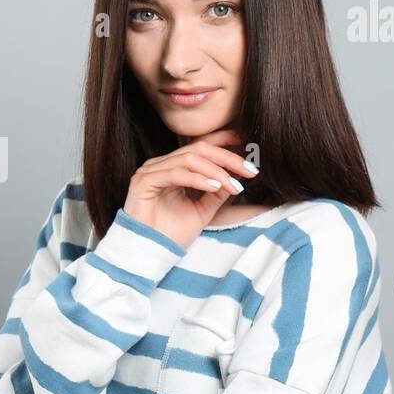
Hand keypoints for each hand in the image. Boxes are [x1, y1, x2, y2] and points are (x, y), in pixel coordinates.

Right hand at [122, 128, 258, 251]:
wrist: (151, 253)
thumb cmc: (171, 234)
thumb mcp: (203, 210)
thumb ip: (217, 191)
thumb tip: (238, 175)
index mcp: (172, 168)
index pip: (199, 145)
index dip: (223, 140)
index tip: (247, 142)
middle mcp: (160, 165)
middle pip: (198, 148)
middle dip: (227, 158)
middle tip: (249, 170)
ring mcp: (150, 171)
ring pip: (189, 159)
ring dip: (216, 171)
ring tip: (233, 186)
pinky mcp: (143, 182)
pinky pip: (175, 173)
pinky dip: (197, 178)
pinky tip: (213, 187)